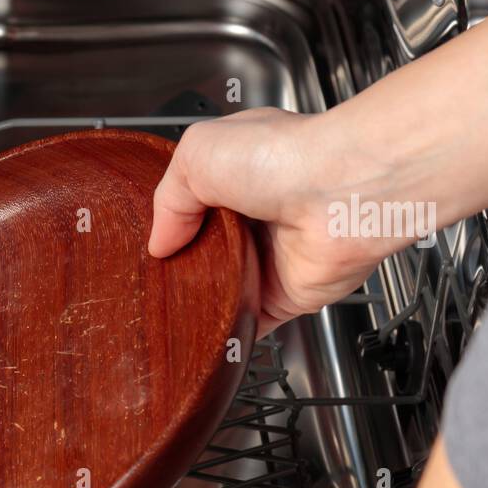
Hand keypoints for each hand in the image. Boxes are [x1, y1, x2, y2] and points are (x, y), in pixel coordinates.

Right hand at [150, 108, 391, 336]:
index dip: (169, 221)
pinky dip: (224, 332)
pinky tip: (196, 333)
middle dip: (178, 264)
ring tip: (164, 305)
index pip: (193, 203)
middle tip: (150, 277)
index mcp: (237, 173)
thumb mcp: (197, 154)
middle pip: (203, 250)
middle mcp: (257, 216)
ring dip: (196, 298)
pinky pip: (246, 323)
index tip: (145, 239)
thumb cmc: (284, 158)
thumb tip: (160, 243)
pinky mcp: (284, 297)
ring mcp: (270, 259)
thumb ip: (168, 199)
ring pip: (220, 288)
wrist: (342, 193)